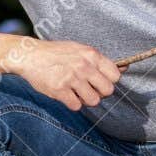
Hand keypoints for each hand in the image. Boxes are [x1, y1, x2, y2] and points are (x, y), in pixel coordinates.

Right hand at [1, 37, 121, 110]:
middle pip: (108, 91)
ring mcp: (71, 78)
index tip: (100, 81)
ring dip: (86, 100)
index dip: (109, 81)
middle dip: (100, 93)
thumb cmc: (57, 53)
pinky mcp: (59, 90)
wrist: (30, 55)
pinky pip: (76, 106)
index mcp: (91, 55)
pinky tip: (65, 94)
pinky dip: (71, 103)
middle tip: (88, 89)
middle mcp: (83, 66)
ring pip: (93, 101)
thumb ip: (100, 61)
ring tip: (76, 91)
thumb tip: (125, 68)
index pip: (115, 75)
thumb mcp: (80, 50)